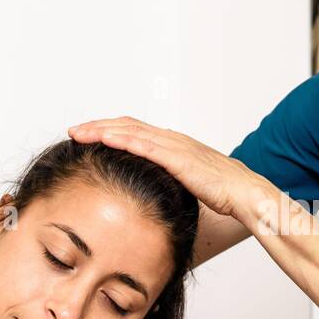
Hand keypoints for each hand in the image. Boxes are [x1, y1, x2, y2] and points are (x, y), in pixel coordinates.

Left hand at [68, 117, 265, 222]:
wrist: (244, 192)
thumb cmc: (222, 192)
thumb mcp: (189, 184)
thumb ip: (170, 182)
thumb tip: (153, 194)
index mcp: (173, 144)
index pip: (135, 130)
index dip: (109, 130)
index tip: (88, 135)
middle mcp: (171, 139)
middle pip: (127, 125)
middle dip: (98, 126)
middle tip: (74, 130)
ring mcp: (174, 146)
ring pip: (130, 130)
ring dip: (102, 129)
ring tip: (79, 132)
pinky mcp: (177, 158)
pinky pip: (144, 145)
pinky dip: (122, 139)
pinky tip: (104, 139)